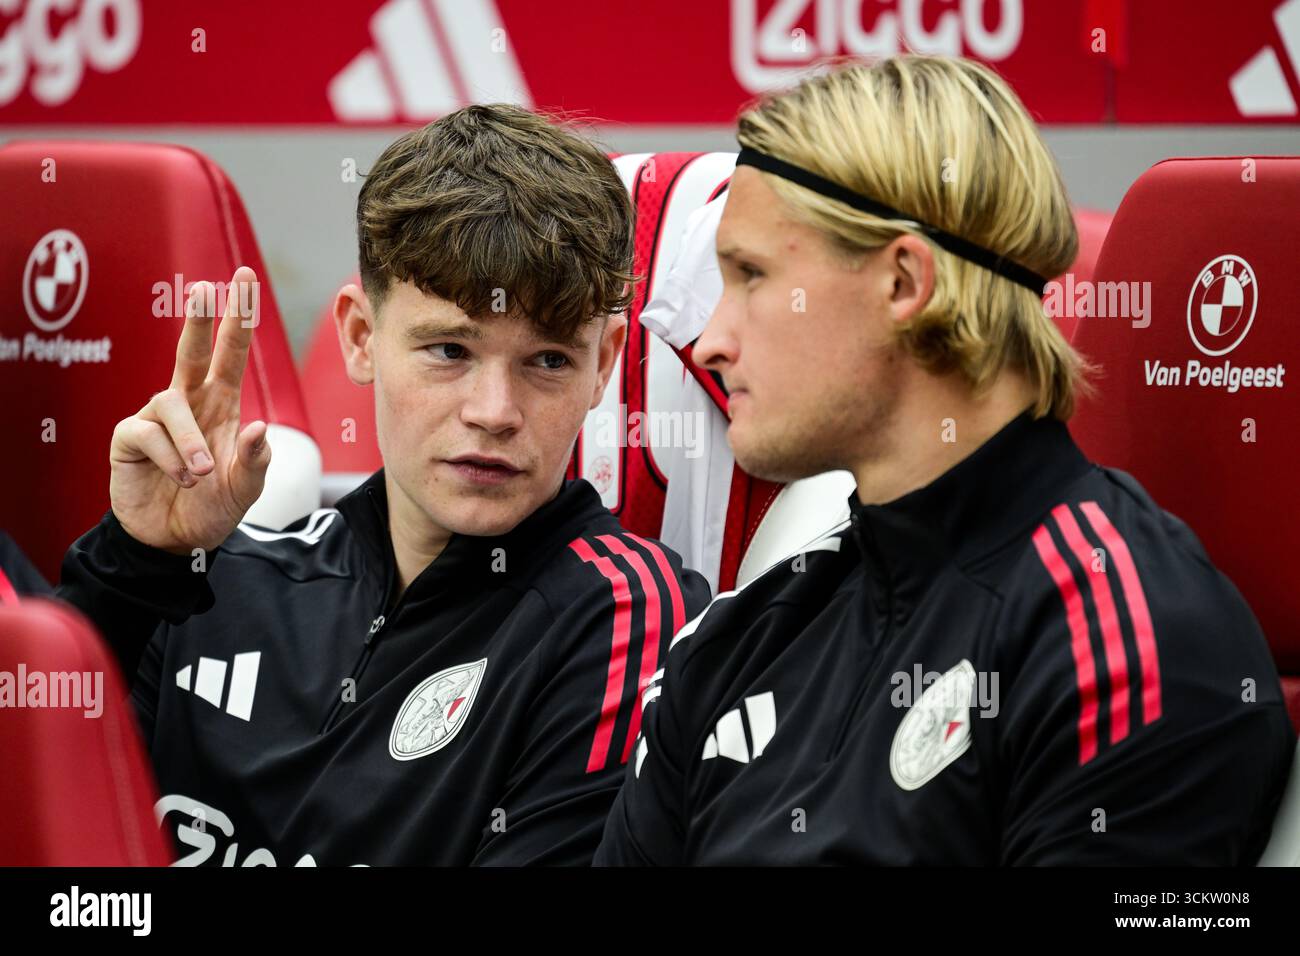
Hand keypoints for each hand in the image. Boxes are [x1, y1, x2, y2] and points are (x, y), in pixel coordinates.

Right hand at [109, 267, 271, 554]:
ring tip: (203, 472)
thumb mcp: (247, 488)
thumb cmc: (213, 507)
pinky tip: (180, 477)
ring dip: (190, 441)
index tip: (245, 280)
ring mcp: (156, 418)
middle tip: (204, 288)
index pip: (230, 353)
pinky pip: (146, 433)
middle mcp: (189, 402)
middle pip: (190, 351)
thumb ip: (257, 460)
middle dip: (199, 319)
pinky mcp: (130, 438)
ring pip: (171, 403)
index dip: (238, 318)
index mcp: (222, 404)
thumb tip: (259, 426)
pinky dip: (169, 457)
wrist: (175, 542)